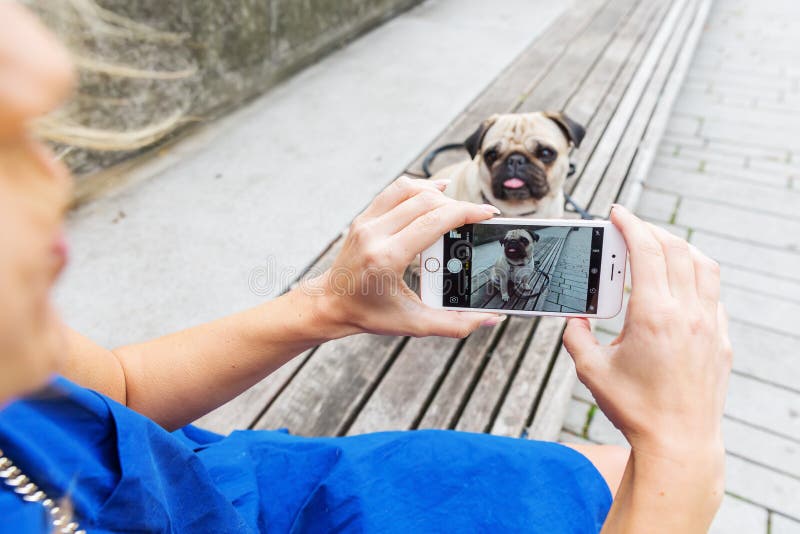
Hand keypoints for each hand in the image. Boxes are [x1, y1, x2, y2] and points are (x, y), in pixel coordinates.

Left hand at [307, 176, 503, 338]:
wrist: (330, 304)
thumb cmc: (369, 314)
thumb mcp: (414, 324)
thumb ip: (455, 324)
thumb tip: (490, 318)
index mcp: (387, 258)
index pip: (434, 221)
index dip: (466, 212)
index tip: (487, 214)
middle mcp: (374, 234)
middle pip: (426, 201)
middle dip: (458, 205)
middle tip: (476, 217)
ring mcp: (366, 222)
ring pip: (409, 189)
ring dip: (437, 192)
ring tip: (456, 205)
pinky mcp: (363, 217)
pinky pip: (394, 191)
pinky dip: (418, 188)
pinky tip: (434, 192)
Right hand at [563, 205, 731, 458]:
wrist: (679, 442)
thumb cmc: (635, 408)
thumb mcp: (591, 370)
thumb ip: (576, 336)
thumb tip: (574, 318)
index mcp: (654, 315)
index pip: (646, 250)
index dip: (630, 224)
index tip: (618, 213)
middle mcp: (688, 313)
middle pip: (676, 249)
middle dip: (651, 230)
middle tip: (631, 229)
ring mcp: (710, 325)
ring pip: (703, 265)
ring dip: (679, 248)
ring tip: (658, 249)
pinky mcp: (721, 340)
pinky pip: (713, 294)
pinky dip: (695, 278)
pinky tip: (678, 289)